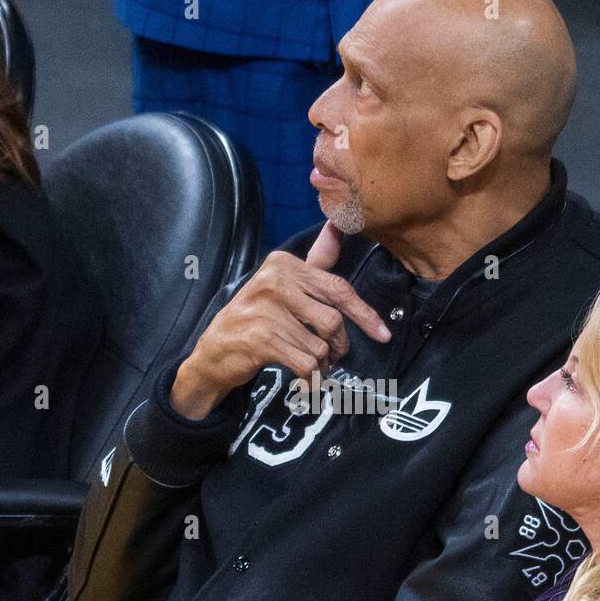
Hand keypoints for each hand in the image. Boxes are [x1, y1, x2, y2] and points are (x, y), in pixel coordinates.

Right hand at [170, 222, 390, 418]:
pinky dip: (311, 376)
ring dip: (323, 364)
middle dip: (340, 346)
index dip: (364, 314)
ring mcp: (264, 311)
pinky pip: (306, 363)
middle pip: (333, 320)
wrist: (216, 351)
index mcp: (284, 264)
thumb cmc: (258, 316)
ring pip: (320, 346)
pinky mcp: (260, 340)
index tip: (383, 334)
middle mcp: (273, 282)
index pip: (337, 289)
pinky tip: (305, 377)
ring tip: (313, 365)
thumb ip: (317, 259)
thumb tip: (339, 223)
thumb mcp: (284, 283)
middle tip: (334, 356)